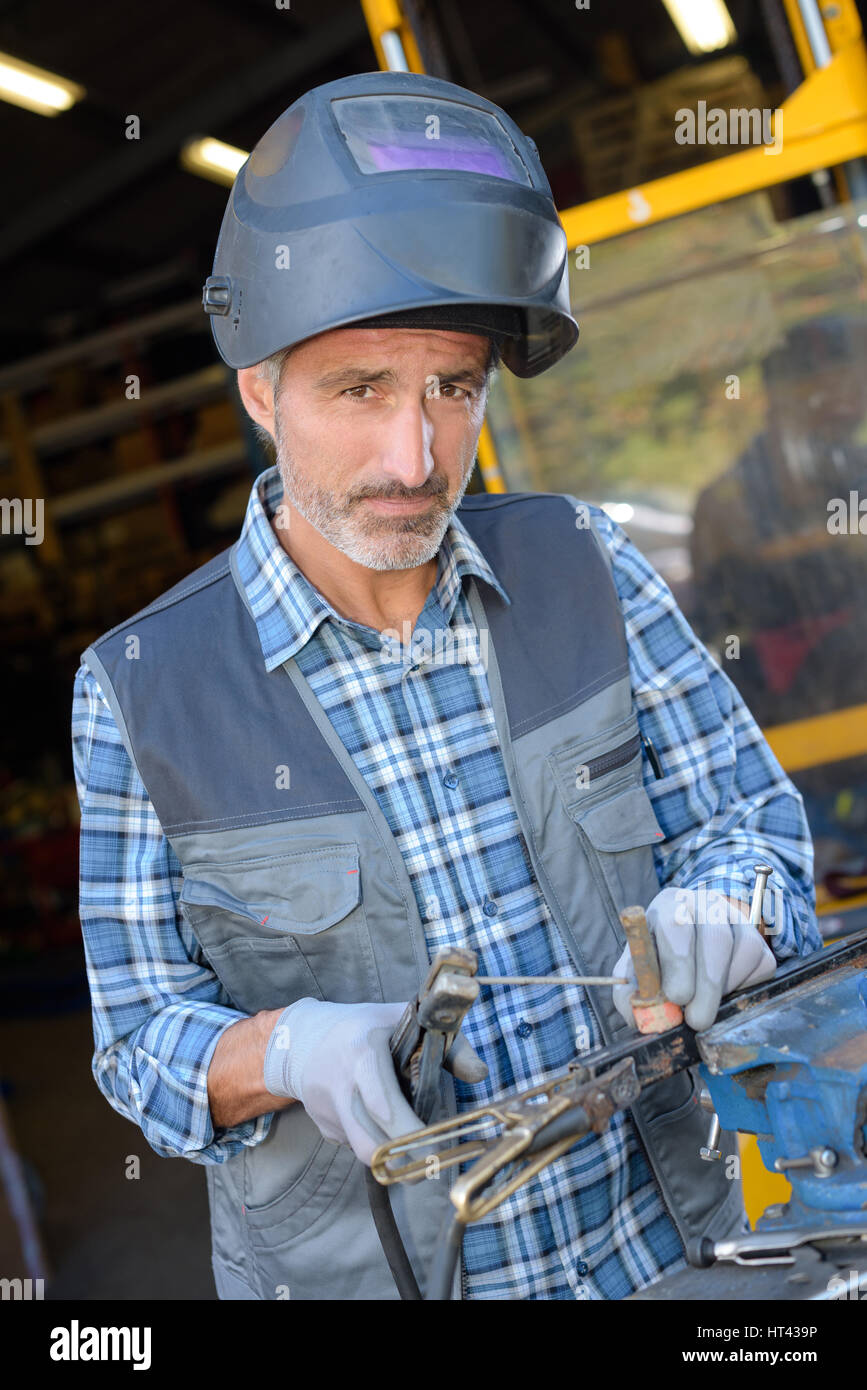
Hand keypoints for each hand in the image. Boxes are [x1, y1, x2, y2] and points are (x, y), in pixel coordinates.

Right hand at [263, 997, 485, 1164]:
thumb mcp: (403, 1020)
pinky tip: (380, 1123)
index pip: (382, 1103)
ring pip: (363, 1152)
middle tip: (435, 1165)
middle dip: (405, 1162)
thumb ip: (445, 1043)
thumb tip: (479, 1074)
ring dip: (392, 1158)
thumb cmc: (365, 1026)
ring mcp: (327, 1112)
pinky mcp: (323, 1128)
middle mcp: (340, 1086)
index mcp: (361, 1053)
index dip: (409, 1132)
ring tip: (415, 1150)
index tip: (437, 1148)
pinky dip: (375, 1142)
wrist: (304, 1037)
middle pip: (370, 1142)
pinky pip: (355, 1146)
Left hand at [612, 886, 775, 1031]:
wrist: (687, 948)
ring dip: (726, 987)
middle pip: (717, 937)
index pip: (677, 923)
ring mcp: (737, 918)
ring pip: (745, 949)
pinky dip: (744, 986)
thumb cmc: (657, 961)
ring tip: (706, 1006)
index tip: (677, 997)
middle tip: (697, 1020)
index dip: (679, 963)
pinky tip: (723, 991)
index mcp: (668, 906)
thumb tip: (637, 1013)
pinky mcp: (758, 938)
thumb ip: (630, 991)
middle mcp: (705, 904)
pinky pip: (762, 962)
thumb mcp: (636, 971)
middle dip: (708, 984)